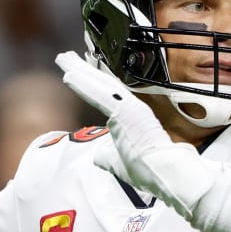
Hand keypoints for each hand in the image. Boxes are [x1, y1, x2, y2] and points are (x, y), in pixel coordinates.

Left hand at [56, 51, 214, 217]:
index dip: (88, 83)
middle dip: (80, 70)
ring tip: (63, 58)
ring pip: (100, 85)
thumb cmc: (148, 171)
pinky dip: (85, 85)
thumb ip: (107, 157)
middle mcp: (128, 109)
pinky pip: (102, 94)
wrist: (168, 174)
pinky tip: (69, 76)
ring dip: (79, 71)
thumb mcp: (120, 164)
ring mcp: (129, 108)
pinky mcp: (129, 110)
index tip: (74, 72)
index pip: (104, 96)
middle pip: (100, 85)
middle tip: (64, 57)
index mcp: (127, 118)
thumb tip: (97, 156)